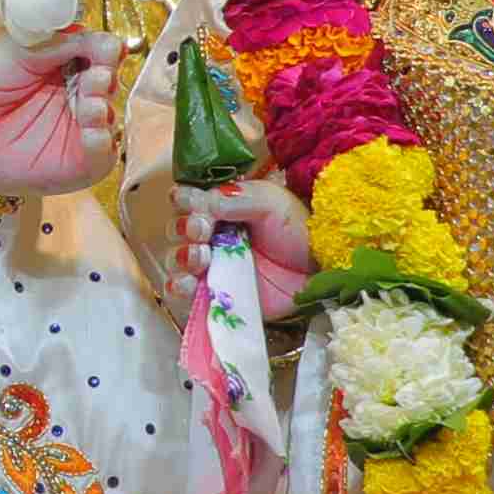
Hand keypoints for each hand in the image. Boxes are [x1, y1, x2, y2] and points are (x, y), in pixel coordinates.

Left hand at [0, 34, 118, 199]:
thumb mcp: (11, 47)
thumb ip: (57, 43)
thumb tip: (107, 41)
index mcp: (59, 58)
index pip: (99, 52)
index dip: (105, 52)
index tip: (103, 52)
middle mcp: (70, 92)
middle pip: (108, 84)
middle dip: (106, 80)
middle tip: (95, 78)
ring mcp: (70, 129)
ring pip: (109, 120)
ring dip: (105, 111)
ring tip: (91, 106)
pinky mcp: (67, 164)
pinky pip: (99, 159)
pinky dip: (103, 147)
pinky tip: (93, 134)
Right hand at [174, 175, 311, 315]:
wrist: (317, 270)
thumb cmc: (297, 230)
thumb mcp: (271, 203)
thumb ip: (237, 198)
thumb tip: (204, 203)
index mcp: (220, 207)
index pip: (185, 200)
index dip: (185, 203)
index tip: (200, 208)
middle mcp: (210, 235)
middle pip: (176, 229)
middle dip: (184, 229)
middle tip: (203, 232)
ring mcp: (211, 266)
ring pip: (176, 260)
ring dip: (181, 257)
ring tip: (202, 257)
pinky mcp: (214, 294)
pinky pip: (184, 293)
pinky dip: (179, 287)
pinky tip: (189, 284)